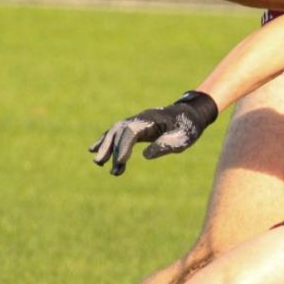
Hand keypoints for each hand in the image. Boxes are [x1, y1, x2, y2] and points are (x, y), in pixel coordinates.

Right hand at [89, 91, 218, 175]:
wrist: (190, 114)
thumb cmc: (188, 127)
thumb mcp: (183, 137)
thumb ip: (166, 144)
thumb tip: (145, 155)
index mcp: (152, 119)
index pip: (132, 131)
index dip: (124, 146)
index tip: (120, 162)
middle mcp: (140, 118)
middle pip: (120, 131)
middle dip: (112, 149)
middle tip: (108, 168)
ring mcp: (136, 121)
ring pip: (115, 132)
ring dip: (106, 147)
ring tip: (99, 164)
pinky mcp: (135, 127)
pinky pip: (116, 133)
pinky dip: (105, 141)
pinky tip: (94, 151)